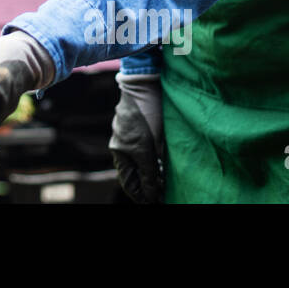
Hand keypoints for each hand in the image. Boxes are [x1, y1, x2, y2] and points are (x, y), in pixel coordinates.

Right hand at [108, 71, 164, 202]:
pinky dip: (156, 163)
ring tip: (168, 186)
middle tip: (164, 197)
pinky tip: (167, 166)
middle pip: (136, 176)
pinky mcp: (143, 130)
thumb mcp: (147, 146)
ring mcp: (133, 137)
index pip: (130, 183)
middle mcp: (124, 146)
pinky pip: (147, 153)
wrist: (145, 83)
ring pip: (143, 164)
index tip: (155, 203)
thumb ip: (149, 171)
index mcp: (120, 151)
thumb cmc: (144, 113)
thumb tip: (151, 195)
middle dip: (149, 189)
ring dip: (154, 176)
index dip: (142, 196)